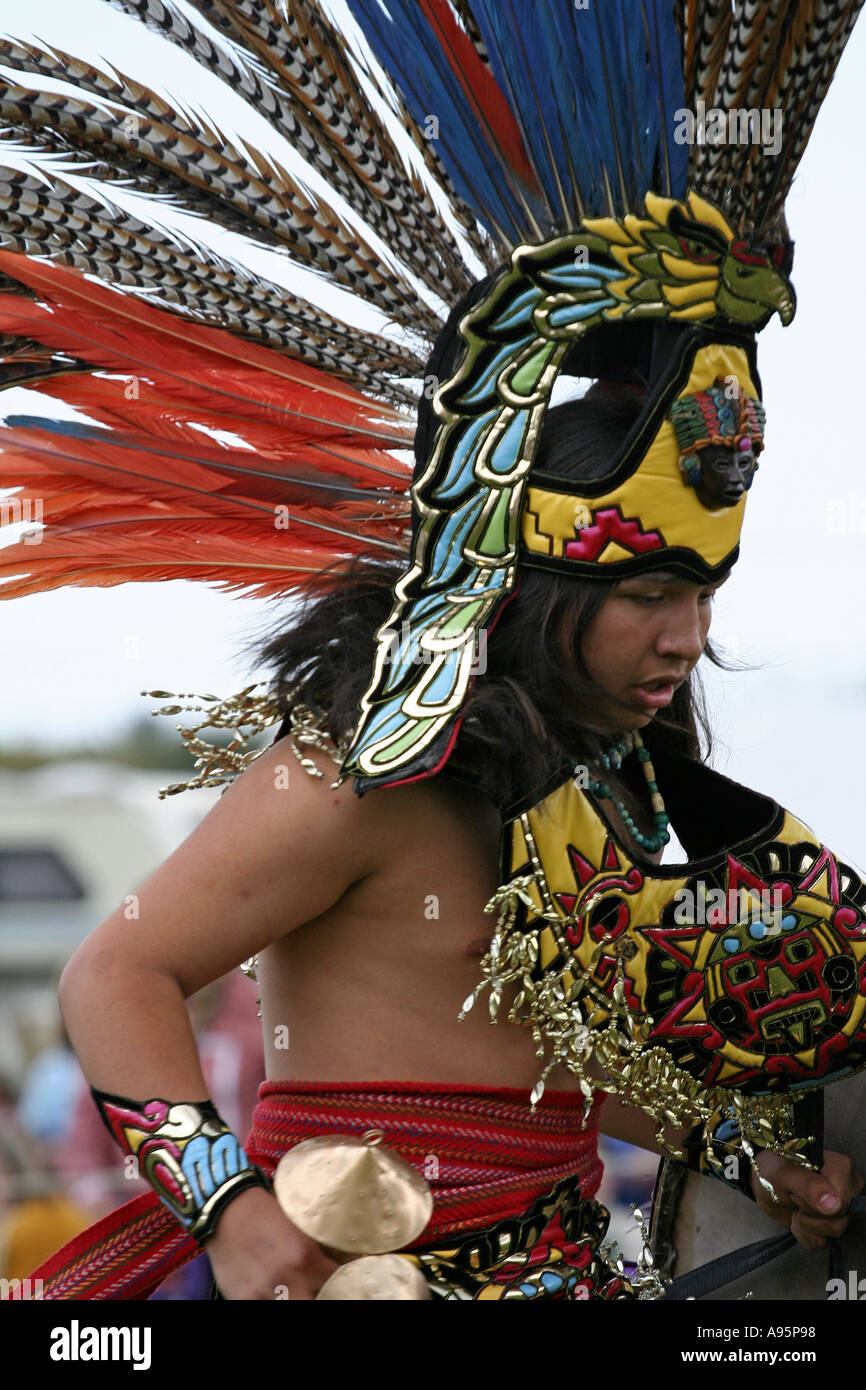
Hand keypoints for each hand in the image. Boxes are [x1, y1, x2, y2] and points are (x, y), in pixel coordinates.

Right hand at [204, 1185, 341, 1298]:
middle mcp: (287, 1279)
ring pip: (293, 1309)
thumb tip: (344, 1263)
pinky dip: (272, 1302)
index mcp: (305, 1257)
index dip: (345, 1282)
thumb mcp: (299, 1227)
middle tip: (321, 1289)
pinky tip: (274, 1294)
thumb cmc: (266, 1213)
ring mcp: (263, 1294)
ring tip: (298, 1291)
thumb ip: (317, 1251)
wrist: (226, 1209)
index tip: (348, 1280)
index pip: (338, 1282)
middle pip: (319, 1302)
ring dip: (298, 1299)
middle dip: (324, 1296)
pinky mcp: (243, 1301)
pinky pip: (264, 1309)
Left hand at [750, 1148, 863, 1250]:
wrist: (762, 1184)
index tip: (796, 1192)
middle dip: (808, 1216)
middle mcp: (847, 1186)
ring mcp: (841, 1206)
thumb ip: (807, 1185)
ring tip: (795, 1207)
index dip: (813, 1205)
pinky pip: (823, 1242)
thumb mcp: (782, 1173)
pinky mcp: (832, 1222)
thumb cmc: (770, 1169)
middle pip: (838, 1221)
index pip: (840, 1204)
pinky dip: (804, 1234)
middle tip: (794, 1198)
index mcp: (840, 1167)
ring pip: (833, 1233)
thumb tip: (834, 1204)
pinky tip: (798, 1218)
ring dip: (805, 1225)